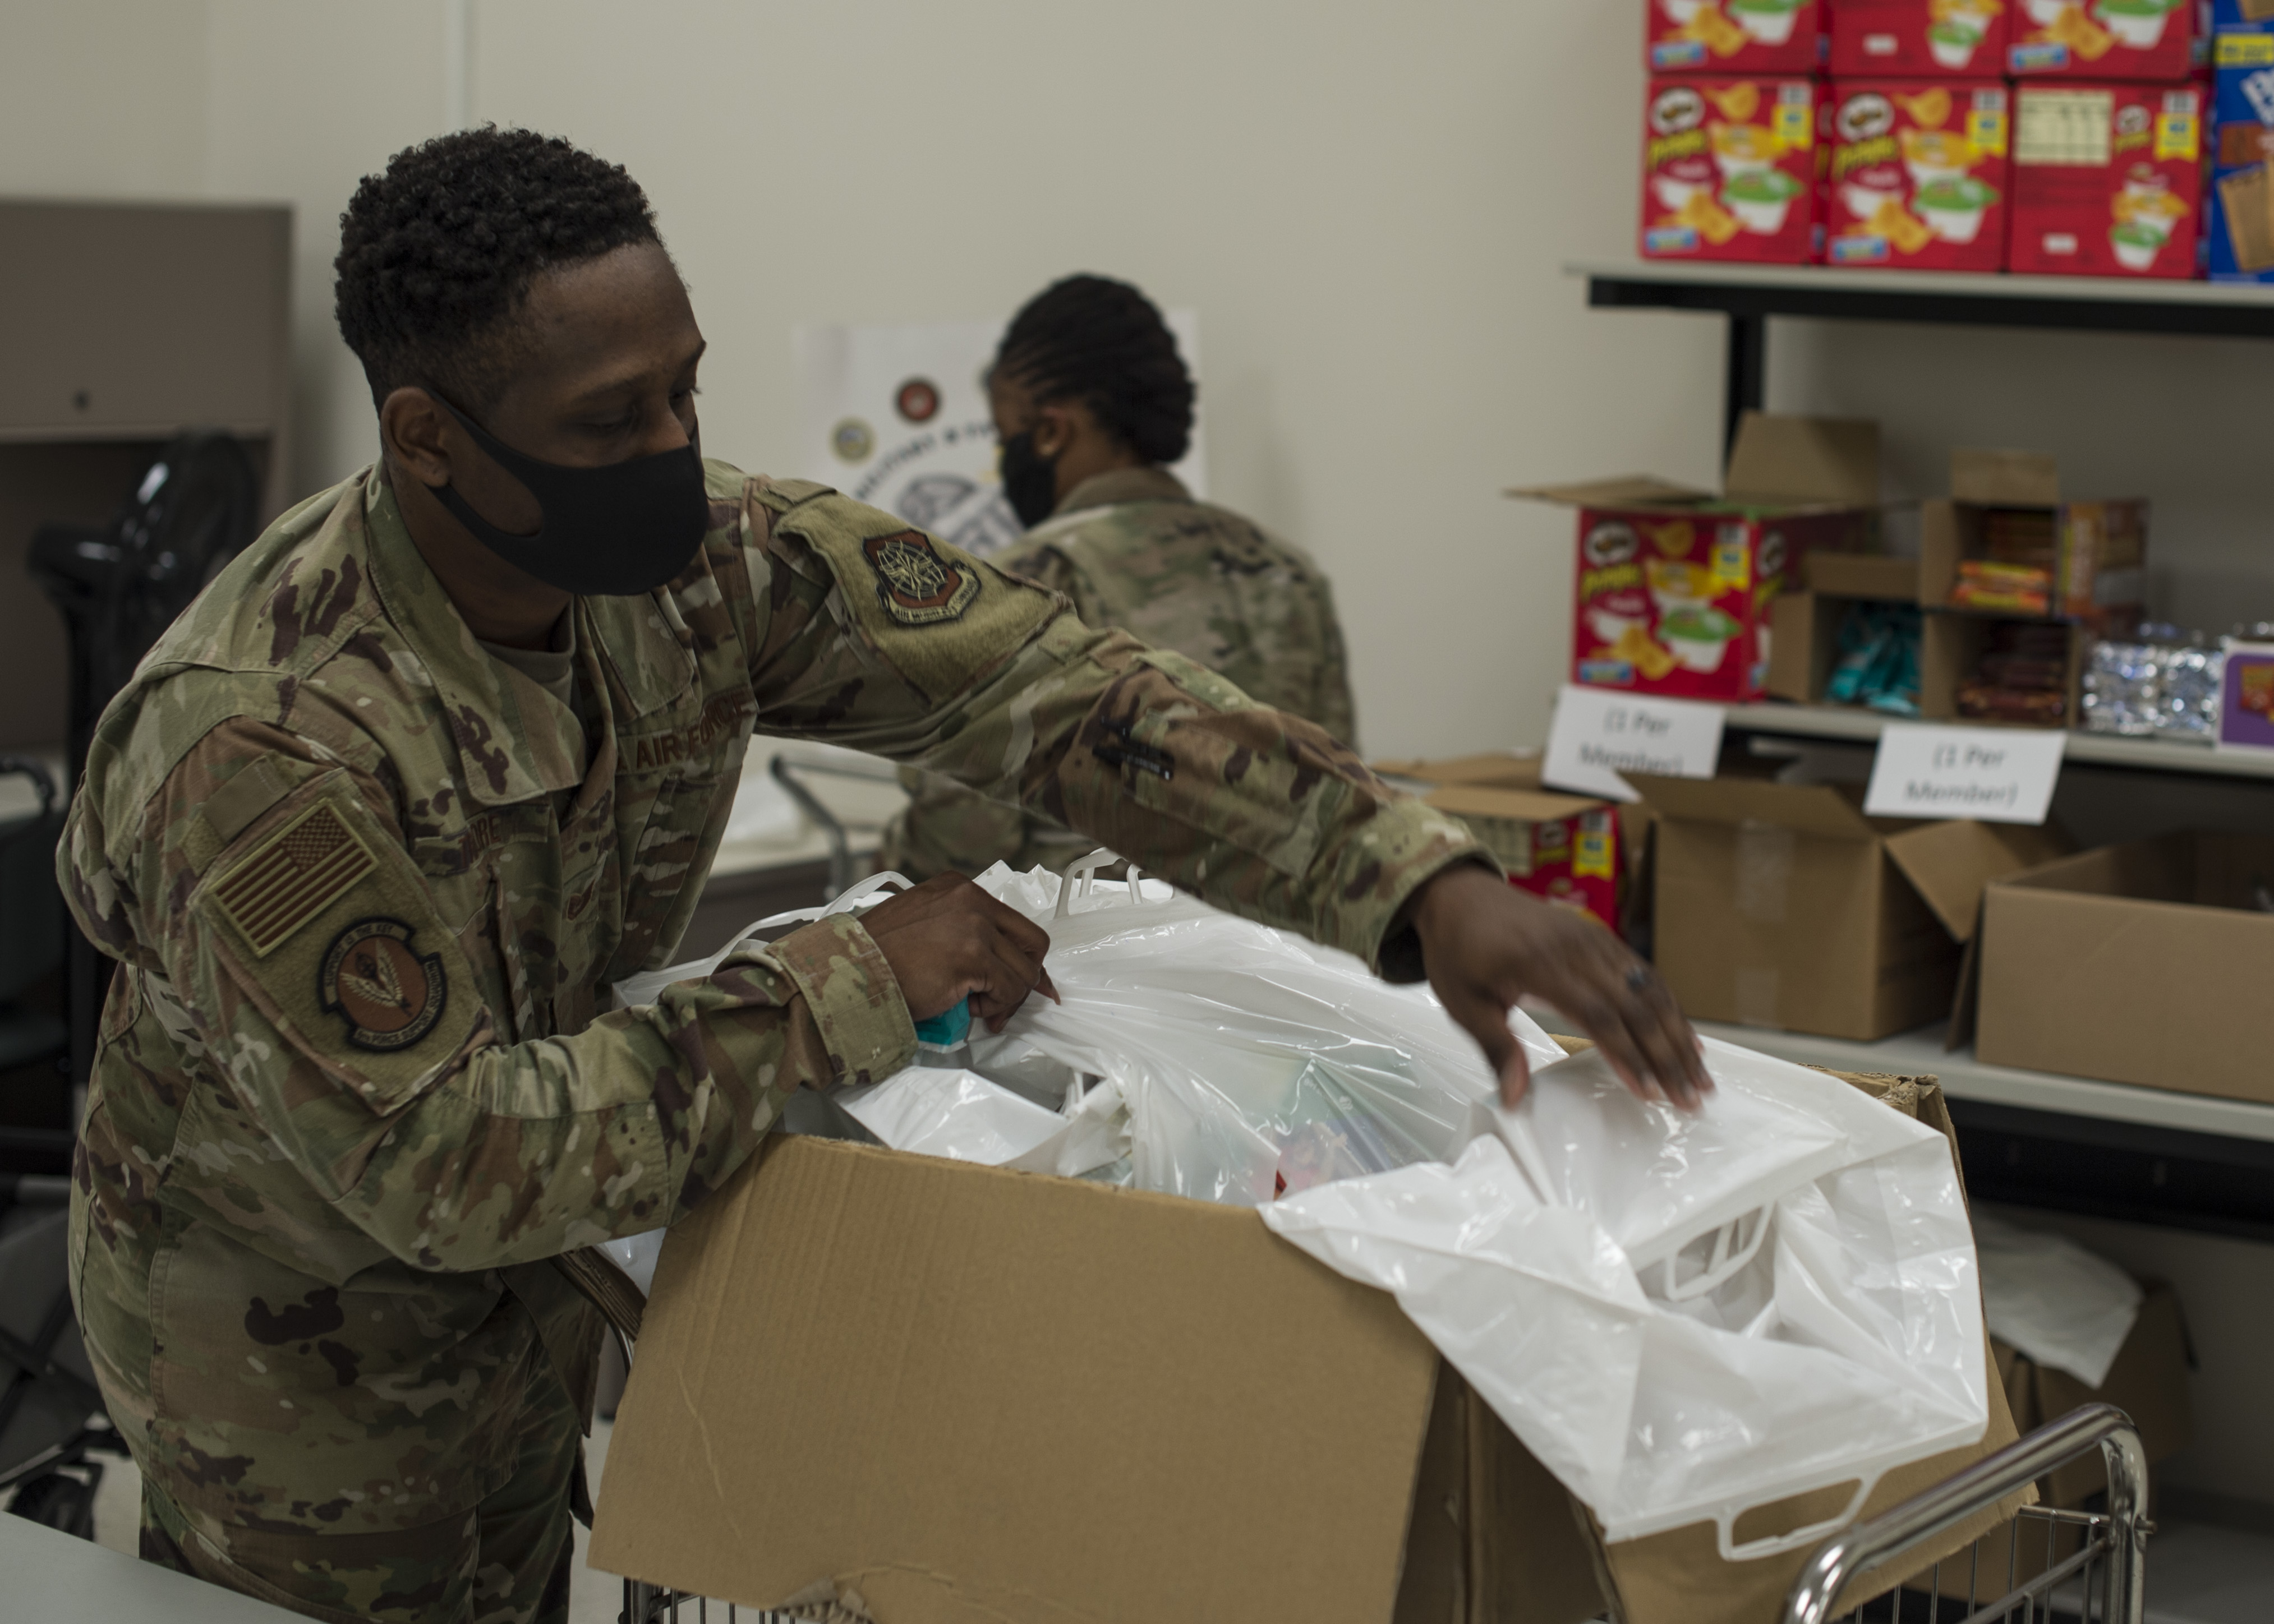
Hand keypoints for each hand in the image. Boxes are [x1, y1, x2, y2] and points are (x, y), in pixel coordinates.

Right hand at [860, 873, 1059, 1033]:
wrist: (848, 971)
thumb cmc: (875, 956)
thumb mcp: (920, 923)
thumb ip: (957, 930)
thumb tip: (990, 959)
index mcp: (957, 888)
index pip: (1011, 921)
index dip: (1021, 955)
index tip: (1022, 977)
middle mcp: (970, 900)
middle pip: (1032, 941)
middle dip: (1029, 975)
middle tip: (1010, 998)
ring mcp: (974, 926)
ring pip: (1025, 971)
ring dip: (1006, 997)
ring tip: (977, 1007)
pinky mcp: (973, 956)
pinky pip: (1010, 989)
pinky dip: (998, 1007)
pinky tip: (973, 1010)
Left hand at [1406, 865, 1709, 1112]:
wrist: (1460, 896)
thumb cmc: (1459, 951)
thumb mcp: (1463, 1003)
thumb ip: (1497, 1048)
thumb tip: (1517, 1099)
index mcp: (1540, 964)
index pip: (1598, 1014)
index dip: (1628, 1055)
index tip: (1649, 1092)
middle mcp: (1576, 948)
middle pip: (1635, 1006)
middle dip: (1667, 1055)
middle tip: (1690, 1098)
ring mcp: (1593, 939)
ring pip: (1648, 989)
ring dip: (1678, 1034)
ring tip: (1700, 1077)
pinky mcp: (1600, 938)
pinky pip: (1643, 974)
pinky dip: (1668, 1007)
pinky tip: (1684, 1037)